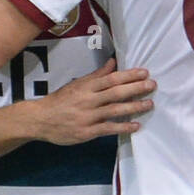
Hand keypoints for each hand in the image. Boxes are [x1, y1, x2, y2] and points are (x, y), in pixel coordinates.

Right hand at [26, 58, 155, 143]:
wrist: (41, 119)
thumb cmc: (60, 101)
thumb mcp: (77, 84)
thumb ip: (97, 75)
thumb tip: (113, 62)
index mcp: (86, 86)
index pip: (111, 79)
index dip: (129, 75)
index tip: (144, 73)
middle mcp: (89, 100)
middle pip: (116, 93)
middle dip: (136, 88)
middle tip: (152, 85)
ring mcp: (88, 117)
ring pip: (115, 110)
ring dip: (134, 107)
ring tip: (149, 104)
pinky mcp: (87, 132)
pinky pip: (108, 129)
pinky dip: (123, 127)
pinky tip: (136, 126)